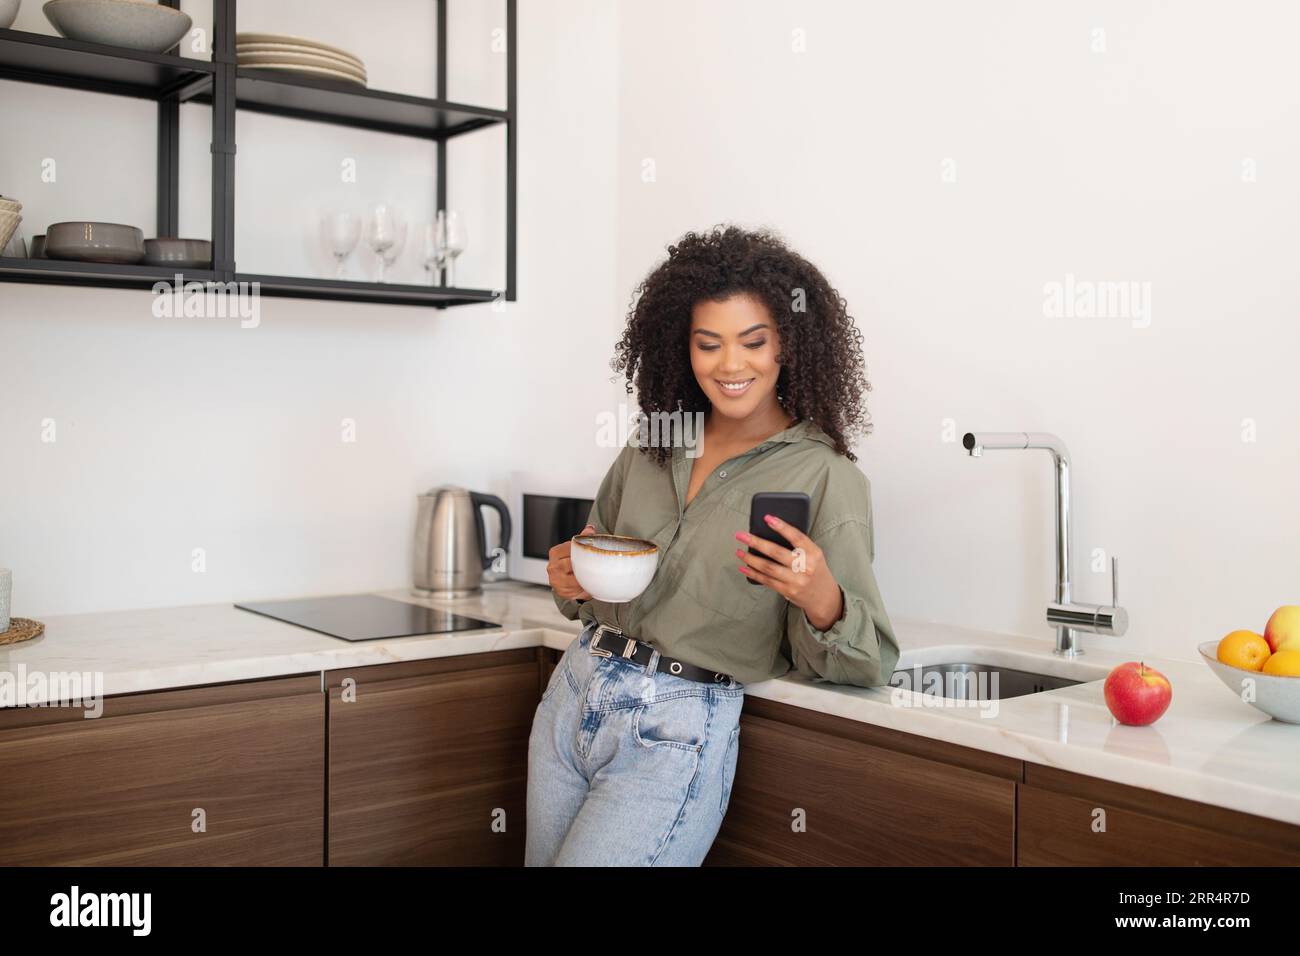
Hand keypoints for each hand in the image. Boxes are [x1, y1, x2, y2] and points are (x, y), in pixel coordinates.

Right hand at [547, 523, 594, 601]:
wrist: (565, 583)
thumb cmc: (571, 563)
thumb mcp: (575, 549)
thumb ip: (582, 538)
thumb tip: (590, 529)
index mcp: (555, 552)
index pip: (571, 549)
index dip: (583, 551)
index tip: (592, 553)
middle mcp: (552, 566)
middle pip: (573, 564)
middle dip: (585, 565)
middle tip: (595, 565)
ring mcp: (555, 580)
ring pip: (576, 577)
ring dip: (585, 577)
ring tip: (592, 575)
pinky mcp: (561, 591)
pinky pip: (577, 589)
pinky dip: (584, 586)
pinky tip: (588, 583)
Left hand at [734, 516, 843, 630]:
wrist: (824, 597)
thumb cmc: (815, 570)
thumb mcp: (814, 554)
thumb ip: (798, 545)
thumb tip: (771, 533)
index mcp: (813, 553)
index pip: (797, 537)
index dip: (782, 526)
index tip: (767, 518)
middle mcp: (805, 566)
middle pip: (777, 552)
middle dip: (756, 542)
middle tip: (742, 536)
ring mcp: (796, 580)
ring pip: (768, 568)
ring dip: (750, 559)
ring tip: (739, 552)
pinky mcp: (787, 591)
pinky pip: (766, 580)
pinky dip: (753, 573)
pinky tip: (744, 567)